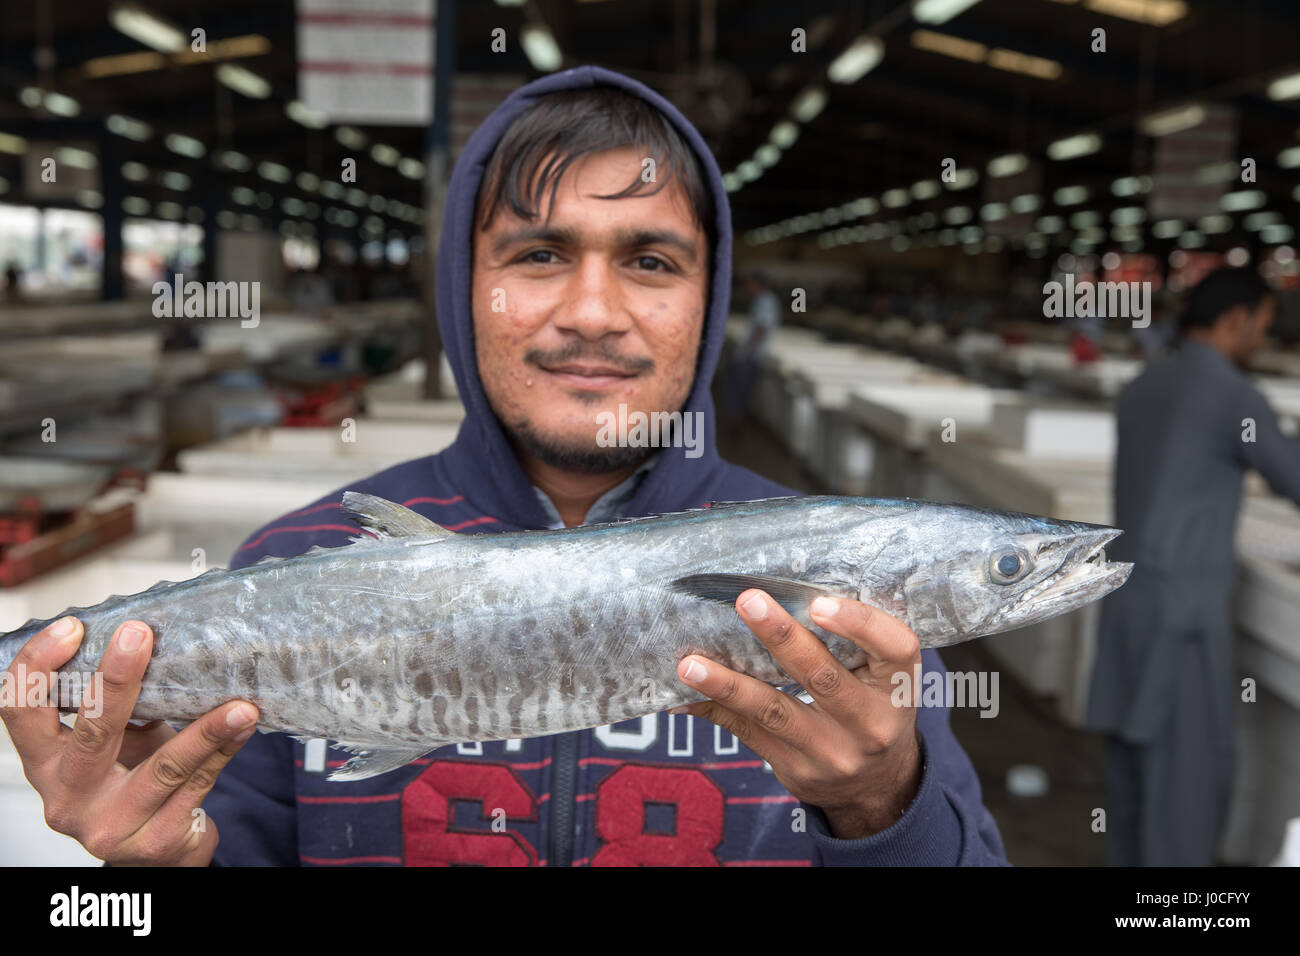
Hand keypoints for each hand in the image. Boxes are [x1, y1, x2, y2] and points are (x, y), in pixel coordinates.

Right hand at [0, 616, 258, 865]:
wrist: (160, 849)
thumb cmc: (135, 779)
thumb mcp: (117, 742)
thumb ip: (122, 703)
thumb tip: (154, 635)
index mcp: (46, 763)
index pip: (18, 710)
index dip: (36, 666)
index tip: (72, 627)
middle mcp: (68, 798)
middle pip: (90, 734)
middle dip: (117, 681)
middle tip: (140, 636)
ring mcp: (110, 825)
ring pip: (163, 768)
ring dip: (205, 730)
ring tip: (238, 705)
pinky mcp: (155, 842)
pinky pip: (198, 784)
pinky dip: (225, 750)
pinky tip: (244, 725)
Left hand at [674, 590, 922, 839]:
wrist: (877, 786)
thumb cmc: (875, 707)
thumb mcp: (885, 676)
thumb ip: (856, 642)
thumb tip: (786, 589)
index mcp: (899, 686)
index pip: (893, 648)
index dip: (859, 623)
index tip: (819, 603)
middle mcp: (870, 723)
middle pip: (824, 678)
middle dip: (781, 637)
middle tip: (747, 601)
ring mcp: (831, 752)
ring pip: (774, 712)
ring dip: (728, 685)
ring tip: (690, 664)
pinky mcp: (794, 769)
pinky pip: (747, 734)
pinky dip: (713, 709)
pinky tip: (682, 696)